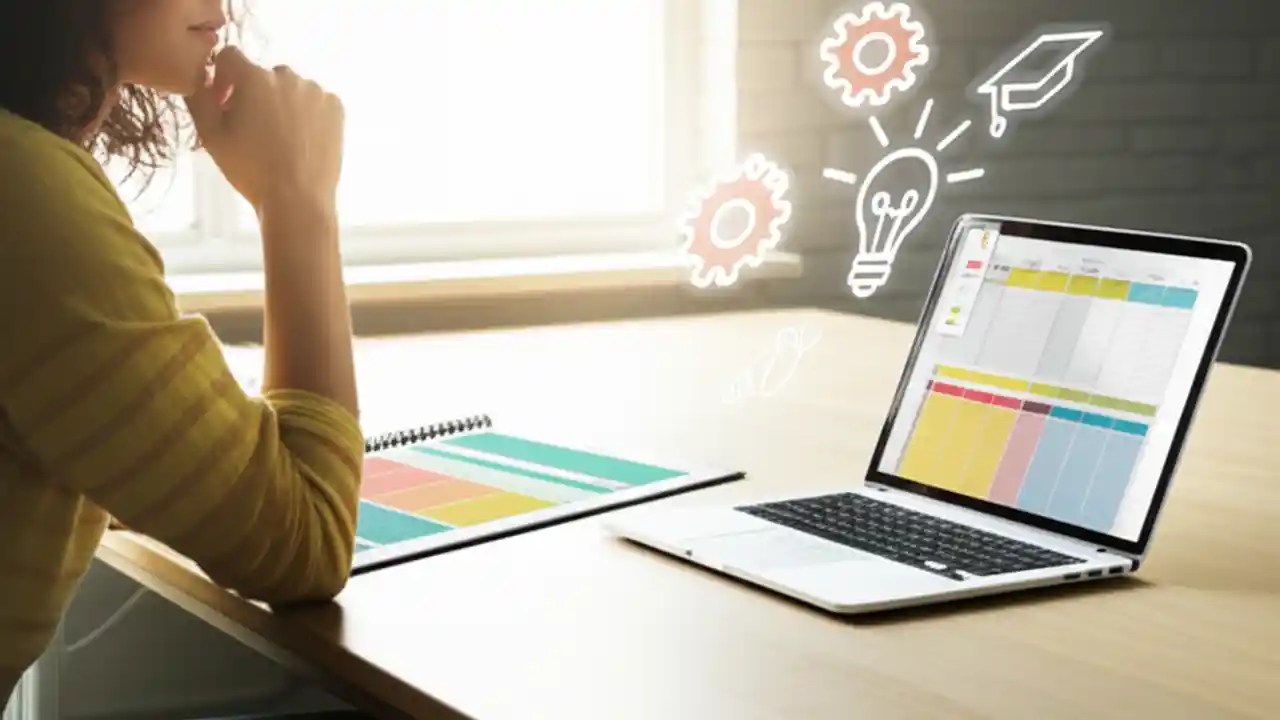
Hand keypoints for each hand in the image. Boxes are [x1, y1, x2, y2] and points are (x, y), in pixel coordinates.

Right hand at [184, 47, 344, 213]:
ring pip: (291, 89)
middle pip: (262, 75)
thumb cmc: (250, 170)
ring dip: (281, 103)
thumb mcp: (211, 135)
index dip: (222, 78)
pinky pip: (315, 101)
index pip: (230, 57)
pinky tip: (301, 140)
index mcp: (254, 78)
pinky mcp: (336, 108)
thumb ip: (198, 97)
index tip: (224, 105)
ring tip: (279, 137)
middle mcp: (287, 76)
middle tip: (252, 128)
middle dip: (253, 94)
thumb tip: (198, 78)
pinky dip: (307, 114)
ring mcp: (315, 91)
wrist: (298, 200)